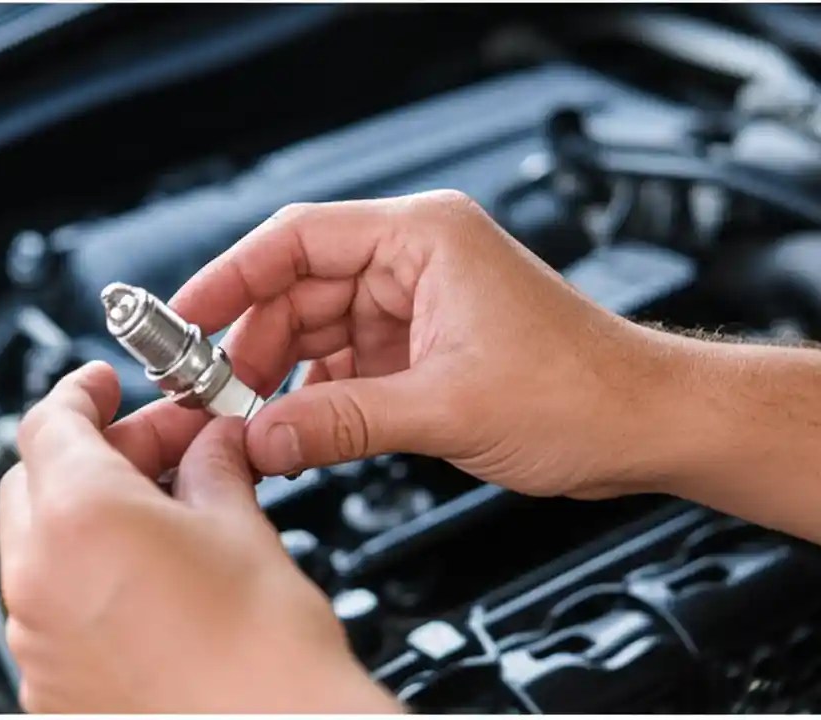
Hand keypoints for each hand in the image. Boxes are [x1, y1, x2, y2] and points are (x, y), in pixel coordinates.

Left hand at [0, 362, 399, 712]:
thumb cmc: (264, 664)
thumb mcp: (242, 529)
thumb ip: (214, 468)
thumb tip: (210, 446)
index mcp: (78, 518)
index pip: (50, 421)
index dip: (82, 391)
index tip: (105, 384)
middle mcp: (37, 580)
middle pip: (36, 479)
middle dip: (96, 453)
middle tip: (162, 450)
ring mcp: (36, 641)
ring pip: (41, 547)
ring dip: (89, 517)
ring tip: (167, 519)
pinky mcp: (49, 687)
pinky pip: (50, 610)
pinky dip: (86, 579)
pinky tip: (149, 582)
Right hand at [171, 190, 670, 498]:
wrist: (647, 426)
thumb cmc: (584, 390)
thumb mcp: (445, 407)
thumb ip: (341, 422)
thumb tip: (262, 437)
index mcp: (423, 238)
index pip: (298, 238)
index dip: (230, 277)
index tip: (184, 318)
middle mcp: (415, 261)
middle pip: (298, 290)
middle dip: (252, 345)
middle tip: (210, 396)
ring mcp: (416, 305)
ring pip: (316, 332)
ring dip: (282, 379)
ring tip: (249, 425)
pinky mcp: (422, 347)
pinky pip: (346, 365)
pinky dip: (318, 398)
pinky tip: (296, 432)